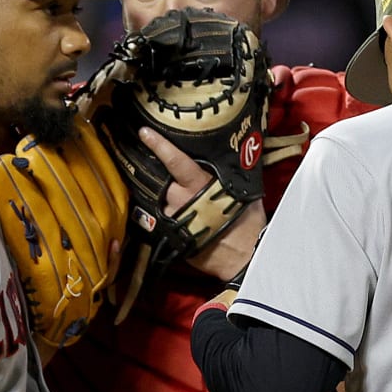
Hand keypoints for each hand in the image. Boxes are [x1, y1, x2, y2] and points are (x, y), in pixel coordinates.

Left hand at [138, 127, 262, 282]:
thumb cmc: (246, 225)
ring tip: (180, 198)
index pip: (176, 162)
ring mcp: (173, 217)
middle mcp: (182, 199)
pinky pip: (163, 217)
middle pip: (160, 178)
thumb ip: (233, 173)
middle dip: (157, 170)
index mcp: (200, 185)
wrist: (242, 258)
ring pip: (161, 198)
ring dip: (165, 195)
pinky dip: (168, 212)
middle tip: (155, 163)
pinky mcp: (170, 233)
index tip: (145, 133)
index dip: (160, 146)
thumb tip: (238, 154)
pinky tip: (179, 213)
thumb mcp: (243, 192)